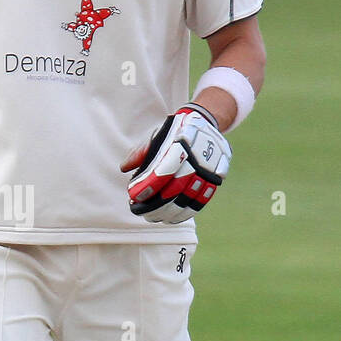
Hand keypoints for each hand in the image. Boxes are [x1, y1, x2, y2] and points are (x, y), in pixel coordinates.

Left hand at [122, 104, 231, 223]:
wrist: (207, 122)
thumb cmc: (175, 131)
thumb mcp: (158, 134)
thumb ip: (141, 151)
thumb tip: (124, 168)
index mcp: (181, 143)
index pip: (165, 170)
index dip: (149, 185)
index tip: (134, 196)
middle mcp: (198, 157)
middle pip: (176, 188)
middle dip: (157, 204)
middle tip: (141, 212)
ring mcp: (209, 169)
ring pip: (189, 198)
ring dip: (169, 212)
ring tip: (153, 217)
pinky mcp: (216, 179)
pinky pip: (201, 201)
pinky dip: (185, 212)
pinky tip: (172, 218)